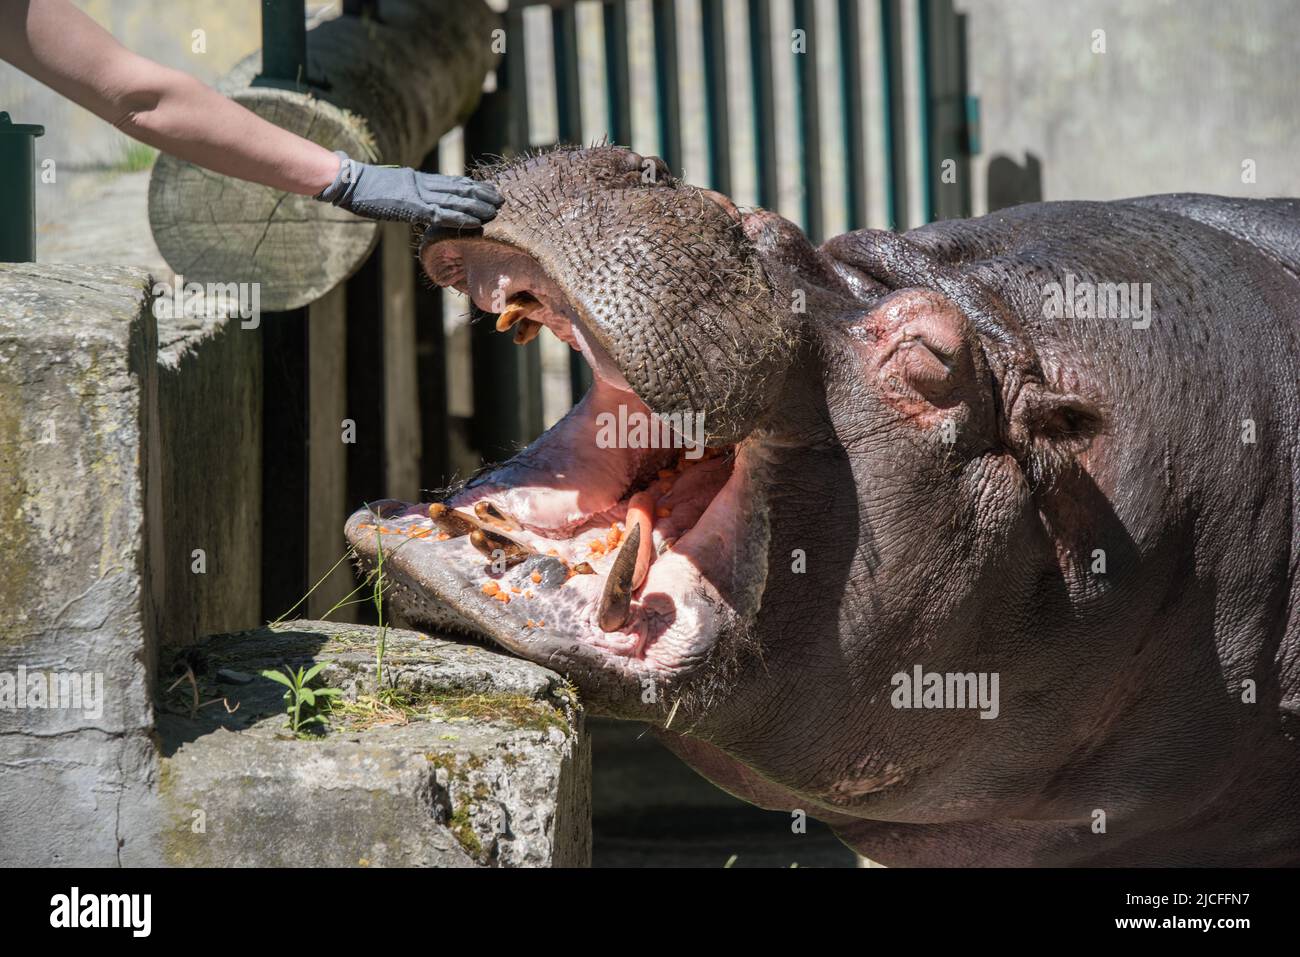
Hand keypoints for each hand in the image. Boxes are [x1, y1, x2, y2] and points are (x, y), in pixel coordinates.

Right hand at [315, 151, 501, 226]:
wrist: (350, 182)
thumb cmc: (364, 187)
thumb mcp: (391, 187)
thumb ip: (407, 191)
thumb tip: (417, 200)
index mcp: (419, 179)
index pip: (452, 181)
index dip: (473, 185)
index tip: (489, 189)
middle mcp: (423, 184)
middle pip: (459, 188)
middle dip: (482, 195)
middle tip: (501, 199)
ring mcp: (419, 195)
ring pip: (455, 200)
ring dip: (477, 207)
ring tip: (495, 211)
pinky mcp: (413, 207)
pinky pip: (442, 214)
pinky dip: (460, 218)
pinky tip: (475, 222)